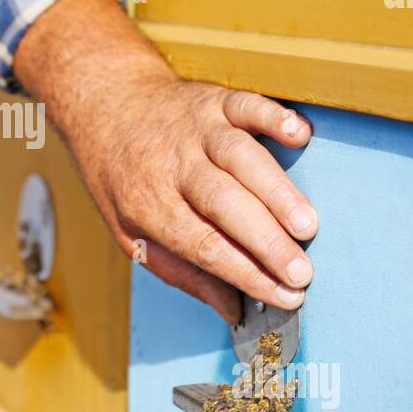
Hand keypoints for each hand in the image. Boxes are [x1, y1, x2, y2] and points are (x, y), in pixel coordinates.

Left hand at [14, 0, 317, 325]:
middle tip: (301, 272)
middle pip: (222, 204)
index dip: (246, 273)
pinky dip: (274, 116)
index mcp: (149, 204)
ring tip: (307, 226)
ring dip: (277, 191)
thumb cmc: (123, 179)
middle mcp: (173, 165)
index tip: (285, 296)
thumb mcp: (131, 233)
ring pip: (240, 158)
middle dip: (266, 241)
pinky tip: (301, 134)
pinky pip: (247, 104)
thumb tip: (232, 311)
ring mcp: (196, 130)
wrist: (105, 106)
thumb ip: (182, 272)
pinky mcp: (215, 100)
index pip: (202, 245)